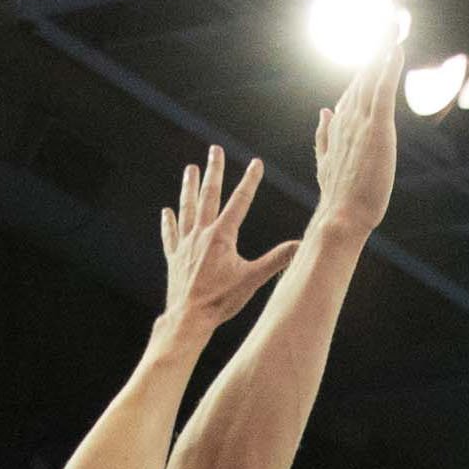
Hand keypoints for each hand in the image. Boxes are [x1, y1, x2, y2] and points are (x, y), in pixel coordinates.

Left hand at [157, 148, 299, 341]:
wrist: (189, 318)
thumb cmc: (221, 300)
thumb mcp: (253, 279)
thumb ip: (277, 260)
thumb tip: (301, 245)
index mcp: (222, 236)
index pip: (239, 201)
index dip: (249, 181)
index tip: (256, 163)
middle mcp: (201, 234)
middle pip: (208, 195)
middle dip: (214, 171)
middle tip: (214, 150)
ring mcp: (185, 244)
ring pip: (187, 208)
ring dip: (189, 188)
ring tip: (190, 169)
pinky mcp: (175, 258)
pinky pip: (171, 235)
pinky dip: (169, 223)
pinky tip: (167, 212)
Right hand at [312, 41, 404, 241]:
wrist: (341, 217)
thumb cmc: (339, 197)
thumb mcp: (327, 163)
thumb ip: (323, 136)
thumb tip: (323, 110)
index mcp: (338, 125)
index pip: (354, 88)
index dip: (365, 66)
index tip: (375, 44)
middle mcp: (347, 118)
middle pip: (362, 75)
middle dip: (375, 46)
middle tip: (388, 18)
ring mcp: (360, 122)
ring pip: (371, 76)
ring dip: (382, 47)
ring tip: (392, 22)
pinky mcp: (376, 129)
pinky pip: (382, 90)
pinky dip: (388, 68)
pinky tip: (395, 48)